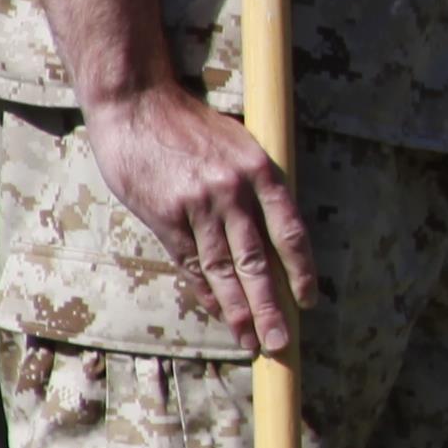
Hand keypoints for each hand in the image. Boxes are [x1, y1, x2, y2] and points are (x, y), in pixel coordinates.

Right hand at [82, 83, 315, 355]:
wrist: (138, 104)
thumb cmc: (193, 125)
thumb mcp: (239, 145)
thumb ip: (257, 188)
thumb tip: (274, 238)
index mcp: (260, 170)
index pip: (290, 230)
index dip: (302, 270)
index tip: (309, 300)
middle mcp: (232, 190)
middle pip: (257, 260)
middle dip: (270, 306)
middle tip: (282, 343)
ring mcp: (197, 204)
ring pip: (222, 268)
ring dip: (238, 309)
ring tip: (252, 340)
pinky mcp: (165, 215)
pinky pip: (190, 262)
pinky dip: (204, 289)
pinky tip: (217, 311)